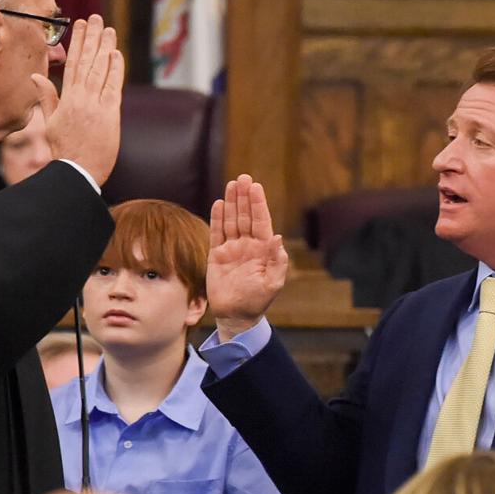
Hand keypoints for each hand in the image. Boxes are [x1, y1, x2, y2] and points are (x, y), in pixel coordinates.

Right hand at [33, 13, 123, 185]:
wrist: (77, 171)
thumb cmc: (64, 150)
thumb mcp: (50, 122)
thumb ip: (46, 98)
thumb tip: (35, 76)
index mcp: (66, 99)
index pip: (72, 63)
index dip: (77, 43)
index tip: (80, 25)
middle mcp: (81, 98)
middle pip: (87, 62)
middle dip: (92, 38)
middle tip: (97, 18)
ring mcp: (96, 105)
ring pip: (100, 70)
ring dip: (105, 48)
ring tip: (109, 29)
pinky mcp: (110, 115)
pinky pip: (113, 87)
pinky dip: (115, 70)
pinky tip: (116, 53)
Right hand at [207, 174, 288, 339]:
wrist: (237, 315)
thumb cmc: (258, 301)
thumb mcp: (272, 283)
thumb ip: (277, 260)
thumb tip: (278, 237)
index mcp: (263, 250)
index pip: (261, 222)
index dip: (258, 204)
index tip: (255, 187)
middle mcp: (248, 245)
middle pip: (245, 216)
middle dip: (245, 197)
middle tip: (244, 178)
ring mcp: (232, 249)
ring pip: (231, 221)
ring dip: (231, 203)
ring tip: (232, 184)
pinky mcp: (217, 255)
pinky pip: (216, 233)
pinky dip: (217, 219)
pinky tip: (218, 204)